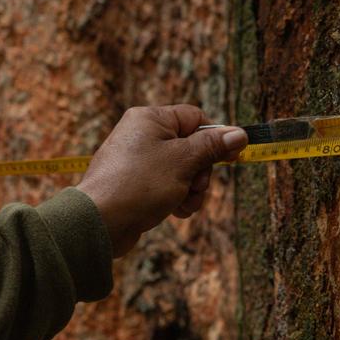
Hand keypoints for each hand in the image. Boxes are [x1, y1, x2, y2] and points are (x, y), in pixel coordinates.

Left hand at [77, 105, 246, 256]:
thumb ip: (212, 146)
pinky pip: (167, 184)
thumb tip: (239, 134)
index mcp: (151, 119)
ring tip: (184, 203)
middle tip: (195, 186)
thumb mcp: (183, 161)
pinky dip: (177, 197)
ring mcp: (138, 159)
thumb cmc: (139, 184)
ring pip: (182, 169)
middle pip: (191, 146)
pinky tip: (175, 211)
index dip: (215, 137)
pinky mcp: (136, 182)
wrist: (100, 221)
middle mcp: (142, 134)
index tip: (231, 157)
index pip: (195, 118)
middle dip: (201, 171)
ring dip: (191, 189)